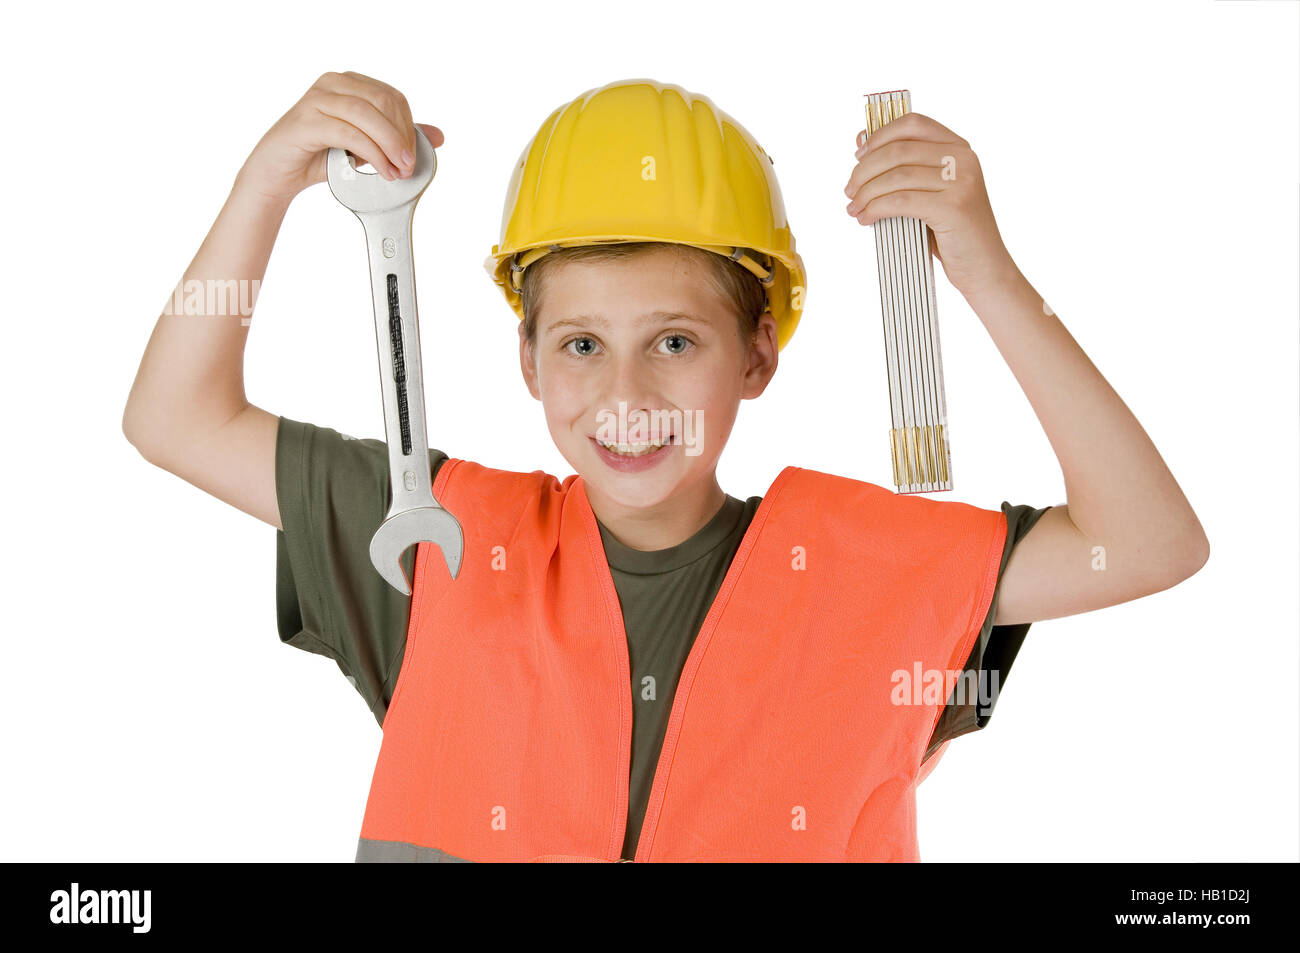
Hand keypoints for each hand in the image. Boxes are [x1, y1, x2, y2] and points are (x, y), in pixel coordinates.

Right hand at [236, 70, 444, 205]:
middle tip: (408, 167)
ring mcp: (317, 98)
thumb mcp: (367, 147)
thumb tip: (438, 136)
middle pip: (383, 101)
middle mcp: (332, 83)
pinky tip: (381, 171)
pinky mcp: (306, 120)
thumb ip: (397, 138)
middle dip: (401, 137)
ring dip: (389, 146)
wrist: (279, 175)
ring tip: (397, 172)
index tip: (412, 157)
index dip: (408, 128)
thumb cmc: (321, 158)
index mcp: (348, 83)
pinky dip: (372, 154)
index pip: (392, 97)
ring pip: (367, 114)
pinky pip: (349, 133)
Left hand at [843, 112, 1012, 298]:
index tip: (858, 156)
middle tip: (849, 191)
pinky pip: (900, 201)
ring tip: (854, 208)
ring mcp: (960, 181)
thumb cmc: (952, 233)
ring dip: (866, 193)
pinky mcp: (953, 207)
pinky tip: (866, 219)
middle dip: (864, 171)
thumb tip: (860, 142)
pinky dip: (875, 209)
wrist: (984, 268)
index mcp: (958, 148)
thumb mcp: (929, 193)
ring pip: (896, 177)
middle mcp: (963, 159)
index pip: (913, 124)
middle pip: (898, 150)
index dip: (880, 136)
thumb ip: (903, 169)